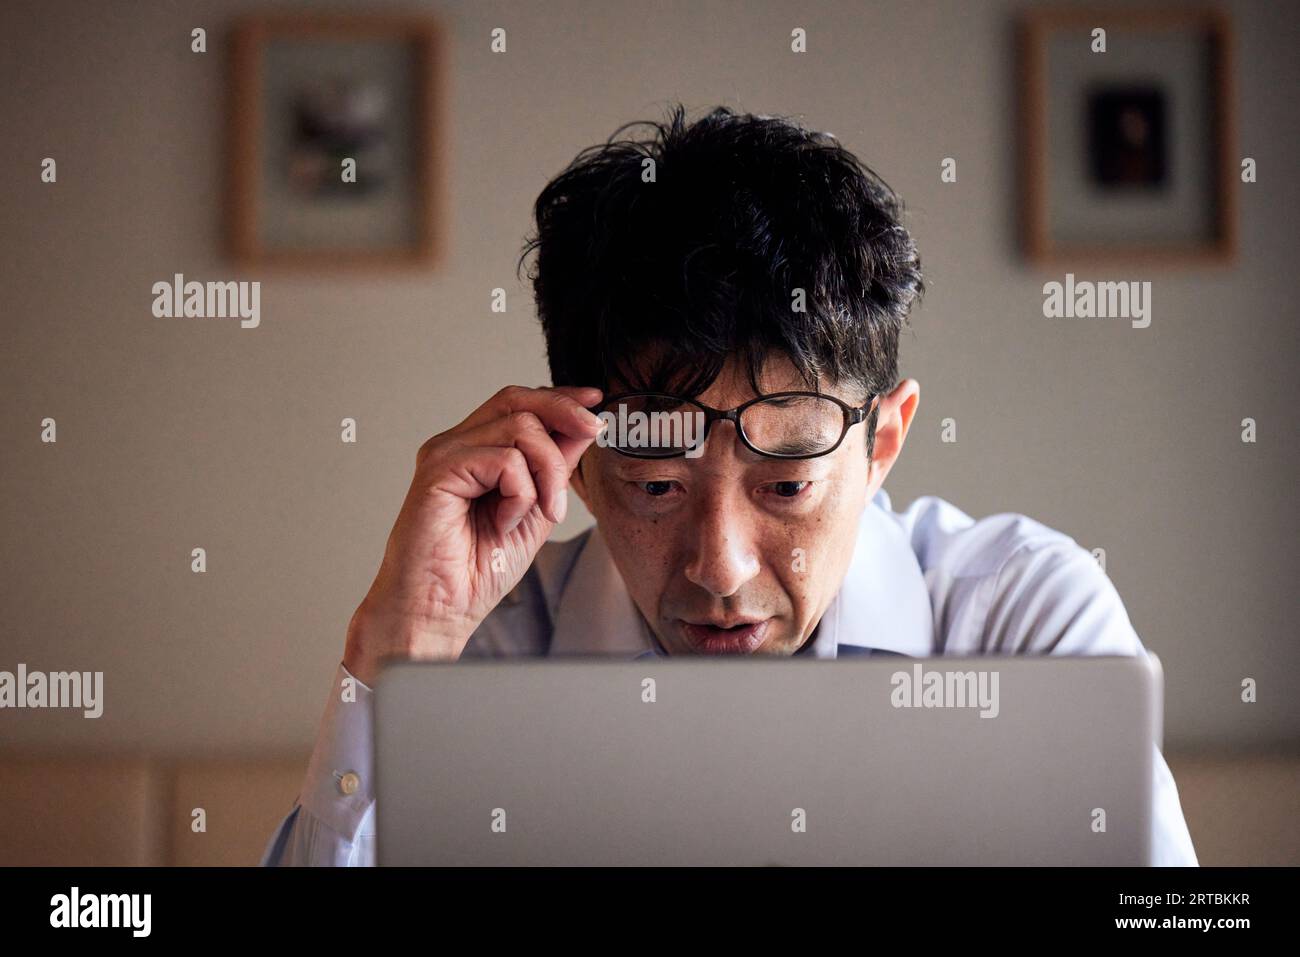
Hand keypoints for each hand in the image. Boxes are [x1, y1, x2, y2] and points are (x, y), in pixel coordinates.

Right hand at [343, 385, 605, 684]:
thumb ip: (552, 471)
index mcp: (475, 452)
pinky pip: (504, 460)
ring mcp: (446, 454)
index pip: (518, 404)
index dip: (559, 397)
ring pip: (520, 428)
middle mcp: (457, 445)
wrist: (439, 610)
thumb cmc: (474, 572)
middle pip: (517, 400)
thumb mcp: (534, 511)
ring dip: (548, 471)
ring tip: (543, 512)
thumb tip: (581, 431)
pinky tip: (504, 521)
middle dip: (564, 412)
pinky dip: (520, 493)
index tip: (595, 400)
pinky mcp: (439, 470)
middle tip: (594, 432)